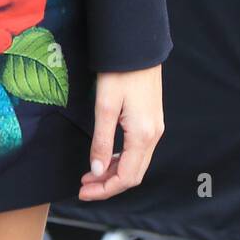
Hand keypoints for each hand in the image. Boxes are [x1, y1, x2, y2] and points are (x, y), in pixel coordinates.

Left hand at [78, 67, 164, 199]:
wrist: (138, 47)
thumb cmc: (120, 73)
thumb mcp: (105, 107)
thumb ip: (101, 141)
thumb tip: (96, 170)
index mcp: (143, 135)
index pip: (126, 177)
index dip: (105, 189)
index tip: (84, 192)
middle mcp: (154, 135)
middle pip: (133, 174)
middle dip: (108, 184)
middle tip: (84, 186)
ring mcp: (155, 128)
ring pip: (136, 163)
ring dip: (113, 172)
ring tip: (90, 174)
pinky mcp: (152, 120)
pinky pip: (138, 150)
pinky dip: (121, 158)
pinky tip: (105, 156)